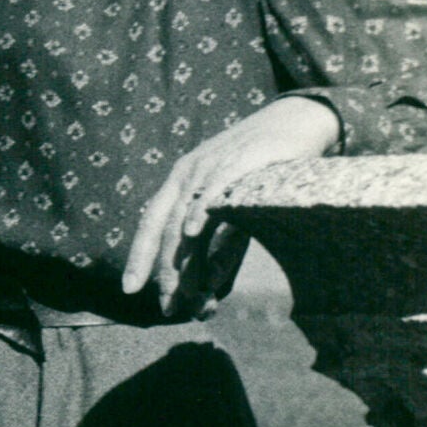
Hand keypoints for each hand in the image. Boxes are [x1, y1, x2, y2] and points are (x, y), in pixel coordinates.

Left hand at [122, 96, 341, 317]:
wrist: (297, 121)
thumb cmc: (263, 165)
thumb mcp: (233, 202)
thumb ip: (220, 240)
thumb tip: (210, 285)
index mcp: (181, 180)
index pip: (151, 222)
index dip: (139, 256)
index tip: (129, 289)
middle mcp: (188, 173)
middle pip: (163, 226)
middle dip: (164, 269)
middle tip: (168, 305)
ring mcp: (210, 165)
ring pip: (185, 215)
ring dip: (184, 256)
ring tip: (184, 290)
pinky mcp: (238, 160)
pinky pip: (213, 189)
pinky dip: (200, 210)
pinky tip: (193, 232)